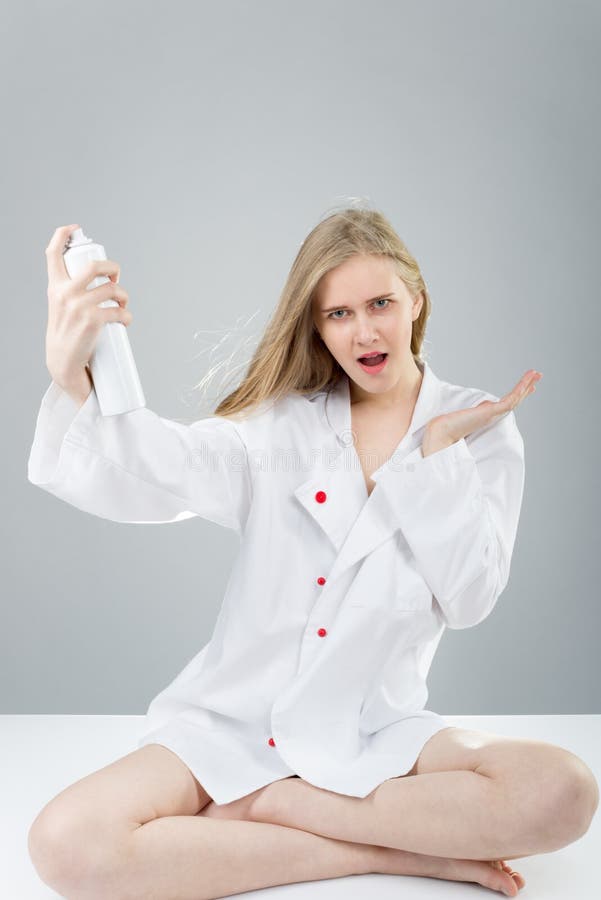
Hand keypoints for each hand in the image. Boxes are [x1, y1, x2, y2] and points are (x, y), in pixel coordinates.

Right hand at [44, 224, 132, 389]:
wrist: (62, 363)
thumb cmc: (65, 335)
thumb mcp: (60, 307)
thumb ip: (71, 291)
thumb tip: (100, 281)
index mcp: (55, 287)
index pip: (53, 253)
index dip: (63, 235)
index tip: (75, 228)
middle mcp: (65, 293)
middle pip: (95, 266)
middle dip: (113, 268)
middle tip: (116, 279)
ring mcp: (79, 306)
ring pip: (112, 290)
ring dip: (124, 297)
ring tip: (123, 307)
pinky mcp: (93, 320)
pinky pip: (119, 312)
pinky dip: (127, 317)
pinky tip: (126, 321)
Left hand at [422, 369, 542, 456]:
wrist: (440, 433)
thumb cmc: (443, 426)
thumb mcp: (456, 413)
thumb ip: (461, 411)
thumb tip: (458, 409)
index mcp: (484, 415)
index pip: (504, 403)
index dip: (516, 394)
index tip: (526, 388)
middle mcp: (491, 415)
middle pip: (514, 400)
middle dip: (526, 388)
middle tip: (537, 376)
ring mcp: (494, 414)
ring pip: (515, 398)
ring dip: (526, 385)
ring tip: (537, 373)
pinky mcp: (493, 412)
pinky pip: (511, 399)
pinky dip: (520, 388)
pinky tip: (528, 380)